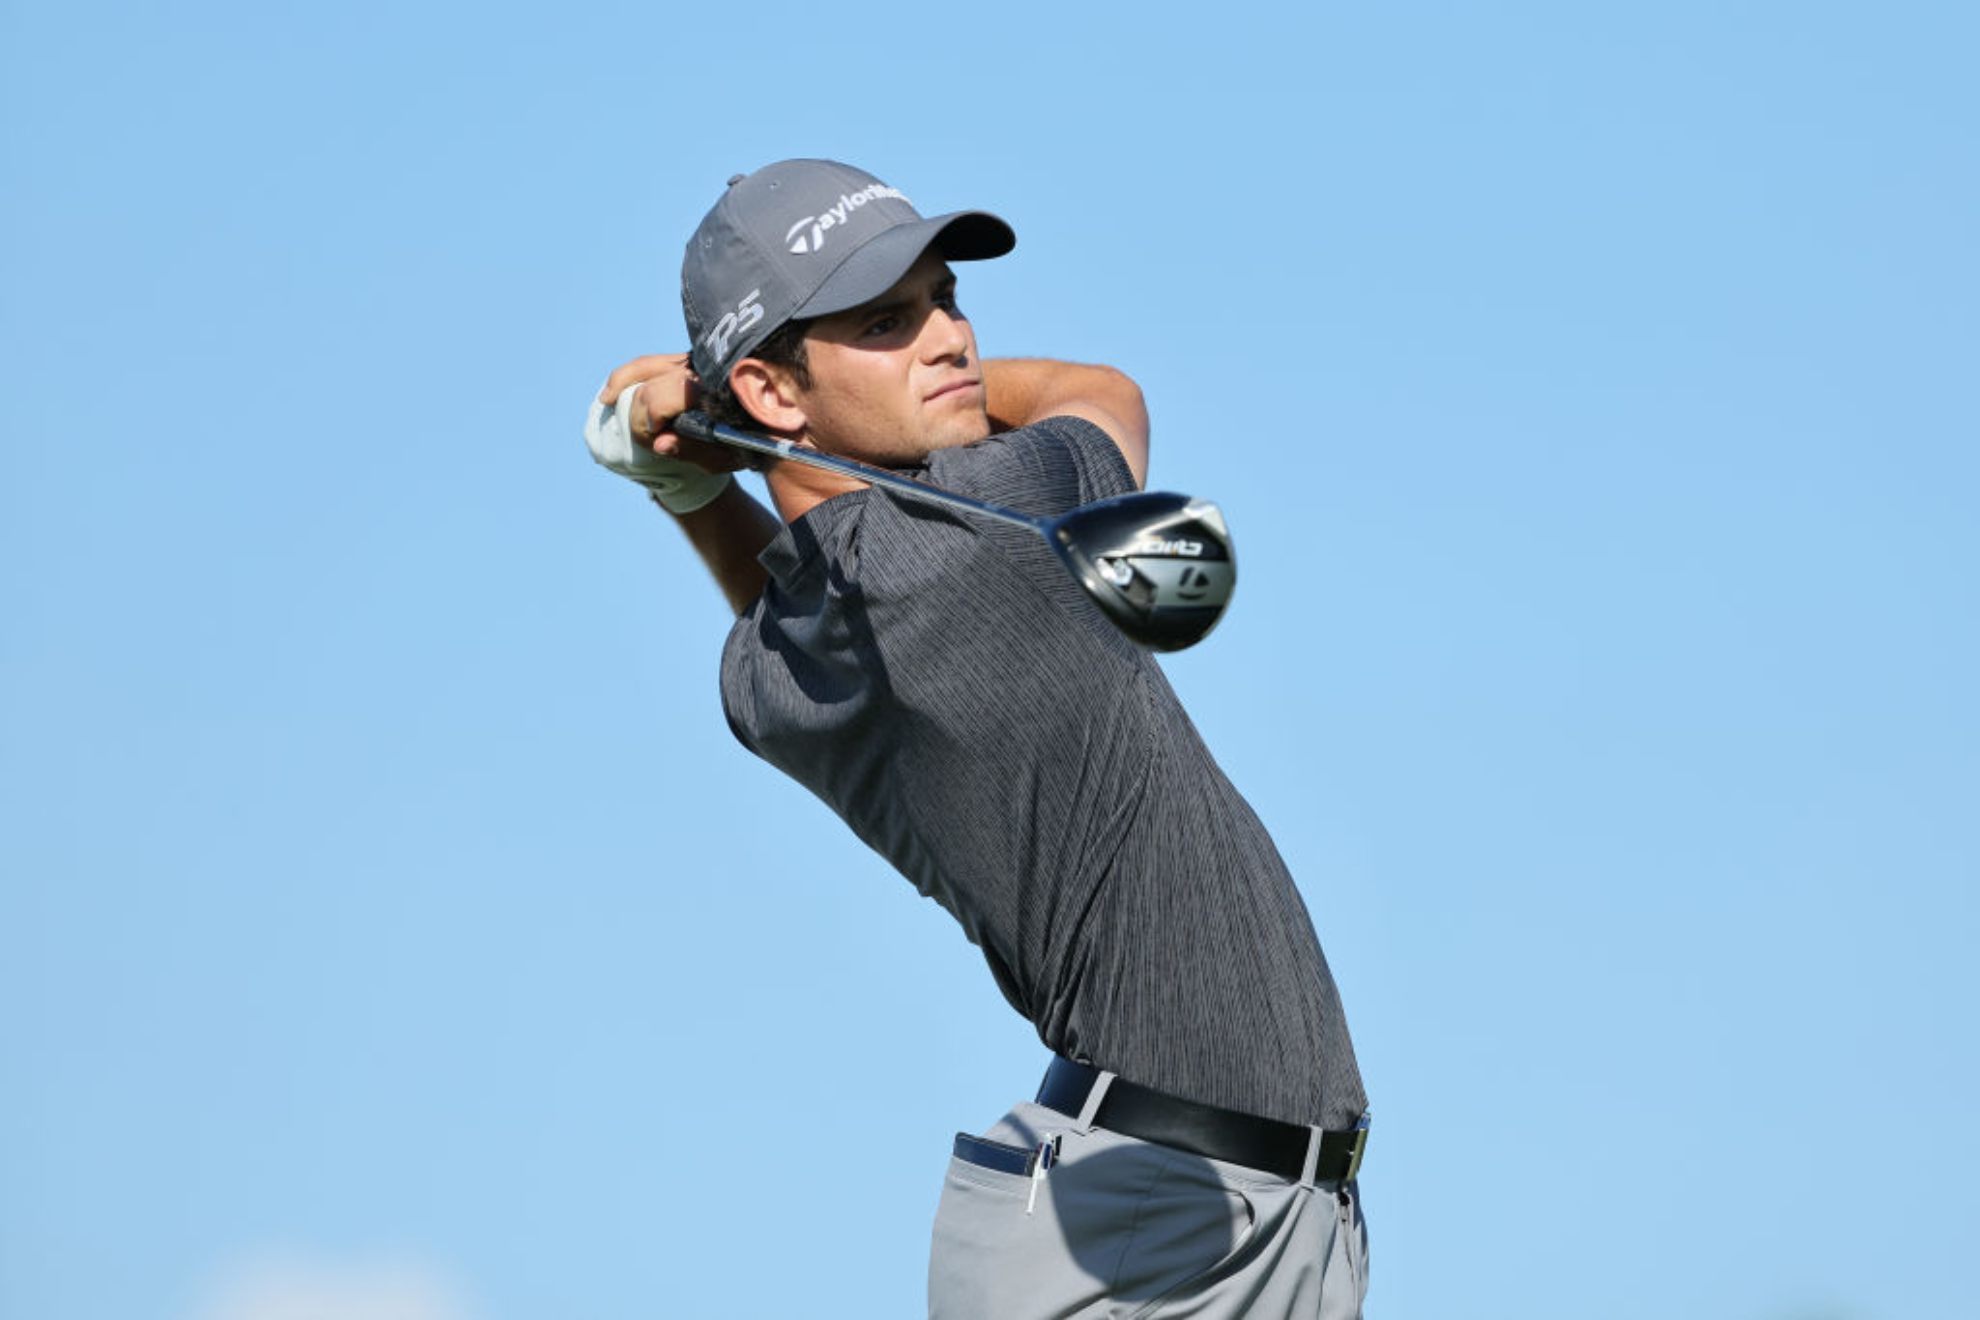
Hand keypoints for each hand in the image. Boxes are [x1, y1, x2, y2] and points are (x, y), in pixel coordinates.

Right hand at [597, 354, 744, 474]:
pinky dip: (628, 375)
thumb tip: (660, 444)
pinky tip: (612, 392)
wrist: (770, 425)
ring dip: (622, 384)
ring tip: (607, 401)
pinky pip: (649, 363)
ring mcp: (695, 358)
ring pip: (646, 364)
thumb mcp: (724, 456)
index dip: (651, 418)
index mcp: (715, 389)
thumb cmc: (747, 444)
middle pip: (653, 383)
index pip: (666, 395)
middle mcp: (704, 366)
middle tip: (644, 435)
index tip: (654, 439)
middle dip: (640, 413)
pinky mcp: (688, 358)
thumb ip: (691, 450)